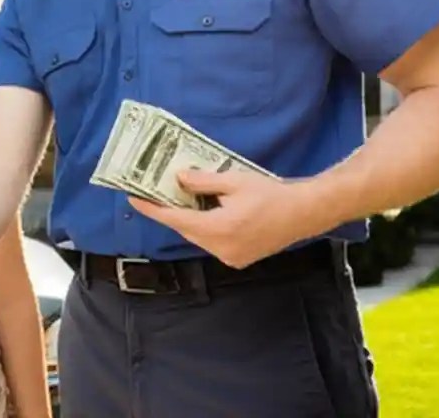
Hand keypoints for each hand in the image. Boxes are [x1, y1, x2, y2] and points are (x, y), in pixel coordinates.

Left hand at [129, 169, 328, 267]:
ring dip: (190, 220)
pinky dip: (206, 229)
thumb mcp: (234, 181)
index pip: (175, 219)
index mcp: (219, 228)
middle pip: (186, 229)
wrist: (304, 212)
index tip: (133, 199)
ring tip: (185, 200)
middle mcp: (221, 248)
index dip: (152, 209)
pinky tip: (208, 213)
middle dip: (172, 212)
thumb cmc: (271, 194)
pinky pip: (212, 243)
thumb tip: (178, 179)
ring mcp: (231, 257)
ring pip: (199, 237)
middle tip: (159, 193)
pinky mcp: (239, 259)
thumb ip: (202, 182)